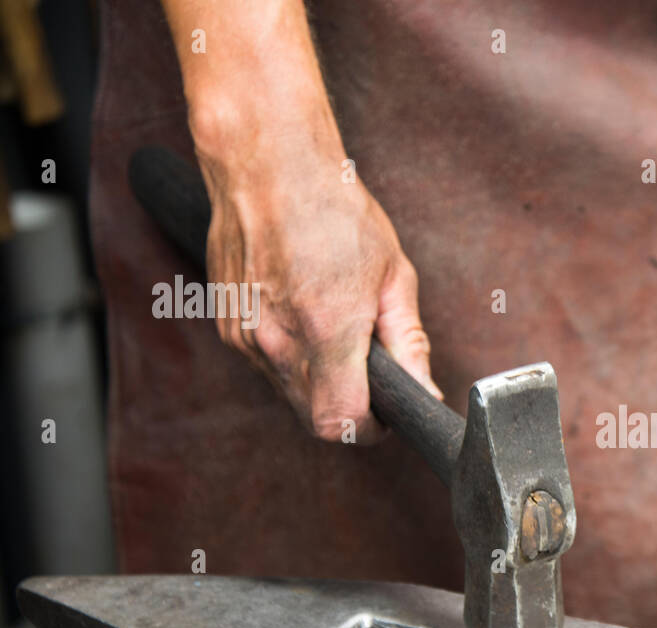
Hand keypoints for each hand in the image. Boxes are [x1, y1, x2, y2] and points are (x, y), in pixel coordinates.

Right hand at [200, 151, 440, 442]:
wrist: (266, 164)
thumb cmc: (333, 210)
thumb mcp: (393, 276)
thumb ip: (409, 344)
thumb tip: (424, 392)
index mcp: (326, 332)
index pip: (341, 423)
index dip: (370, 428)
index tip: (386, 412)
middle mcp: (277, 342)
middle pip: (315, 418)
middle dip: (348, 407)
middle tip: (370, 371)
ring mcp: (245, 337)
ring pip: (289, 395)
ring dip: (319, 382)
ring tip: (335, 330)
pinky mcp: (227, 327)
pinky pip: (266, 366)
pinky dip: (291, 358)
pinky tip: (305, 315)